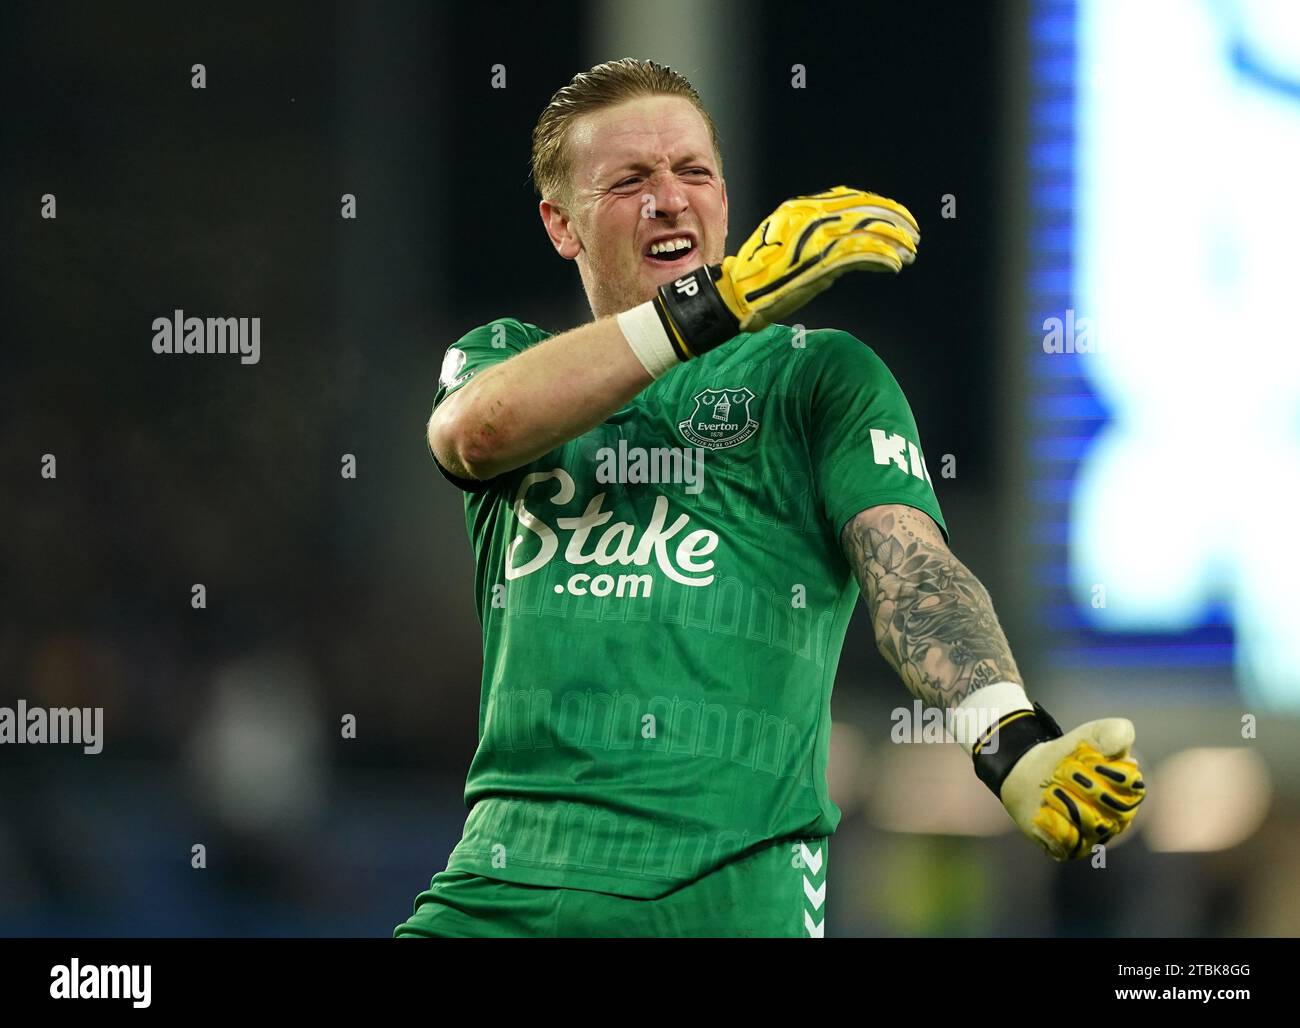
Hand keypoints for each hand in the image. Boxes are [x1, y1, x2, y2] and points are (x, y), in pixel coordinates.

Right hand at [717, 186, 919, 331]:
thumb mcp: (788, 243)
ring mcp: (813, 238)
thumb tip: (849, 241)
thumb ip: (817, 236)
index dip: (880, 206)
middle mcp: (809, 216)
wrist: (736, 295)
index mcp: (801, 208)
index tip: (899, 216)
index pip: (851, 198)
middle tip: (913, 233)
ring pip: (866, 230)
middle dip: (894, 221)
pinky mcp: (817, 262)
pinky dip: (880, 259)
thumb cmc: (759, 276)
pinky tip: (893, 265)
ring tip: (910, 251)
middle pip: (864, 210)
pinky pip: (858, 255)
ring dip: (893, 241)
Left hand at [999, 718, 1146, 861]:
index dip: (1101, 771)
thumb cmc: (1068, 753)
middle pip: (1108, 808)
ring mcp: (1094, 836)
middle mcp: (1117, 820)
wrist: (1030, 769)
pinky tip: (1043, 811)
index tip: (1080, 758)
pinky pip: (1068, 845)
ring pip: (1088, 826)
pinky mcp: (1070, 848)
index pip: (1129, 789)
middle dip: (1078, 784)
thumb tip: (1127, 756)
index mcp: (1130, 794)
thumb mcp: (1092, 734)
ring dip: (1064, 801)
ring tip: (1050, 789)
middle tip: (1060, 771)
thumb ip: (1117, 733)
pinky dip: (1054, 825)